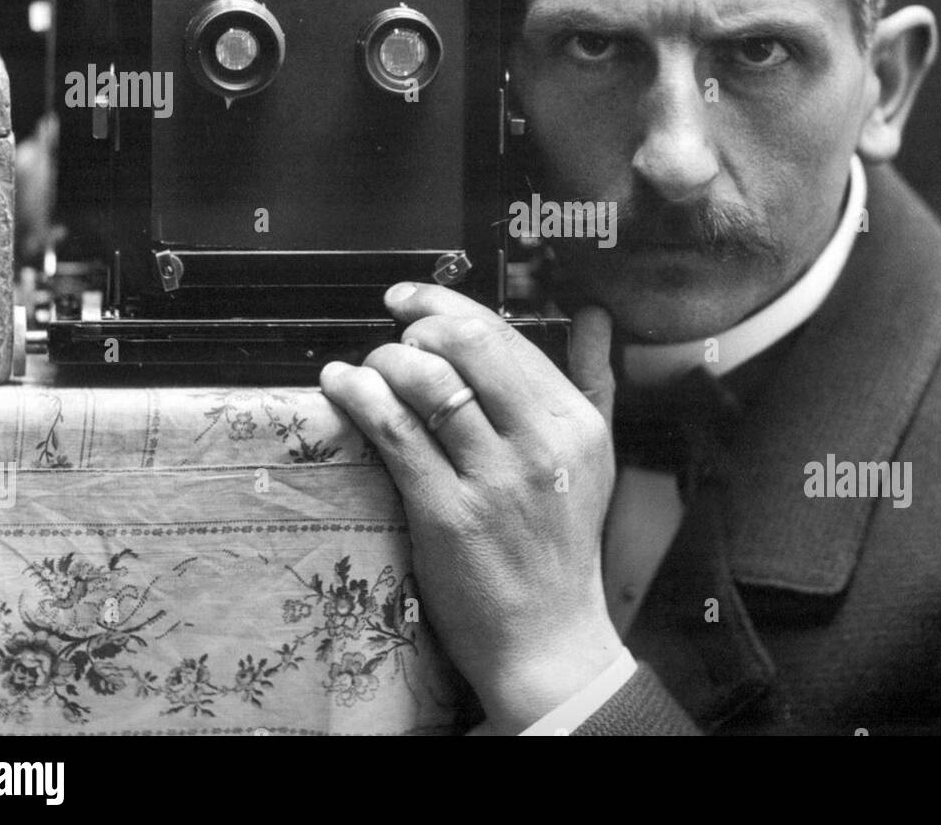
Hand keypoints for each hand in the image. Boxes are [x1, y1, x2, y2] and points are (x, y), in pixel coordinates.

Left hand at [318, 283, 622, 731]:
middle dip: (418, 322)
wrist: (548, 638)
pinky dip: (361, 396)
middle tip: (394, 327)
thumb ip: (595, 380)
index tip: (416, 301)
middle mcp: (541, 445)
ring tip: (368, 364)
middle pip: (469, 345)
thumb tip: (593, 313)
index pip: (508, 337)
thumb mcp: (598, 457)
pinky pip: (396, 434)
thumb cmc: (564, 544)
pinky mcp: (447, 516)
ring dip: (385, 358)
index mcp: (577, 423)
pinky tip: (342, 384)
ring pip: (428, 383)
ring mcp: (494, 481)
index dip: (450, 306)